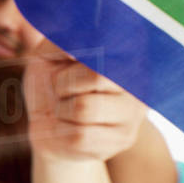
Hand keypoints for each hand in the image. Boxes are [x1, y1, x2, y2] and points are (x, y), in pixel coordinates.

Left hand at [24, 41, 146, 162]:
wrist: (47, 127)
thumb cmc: (49, 87)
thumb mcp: (45, 57)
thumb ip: (56, 43)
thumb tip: (61, 43)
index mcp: (124, 52)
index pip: (111, 42)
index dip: (79, 48)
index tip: (63, 56)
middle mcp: (138, 80)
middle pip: (97, 76)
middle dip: (63, 83)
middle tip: (59, 88)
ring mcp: (133, 113)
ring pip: (85, 108)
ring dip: (61, 109)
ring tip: (64, 109)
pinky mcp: (122, 139)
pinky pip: (81, 135)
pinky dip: (62, 130)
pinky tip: (68, 128)